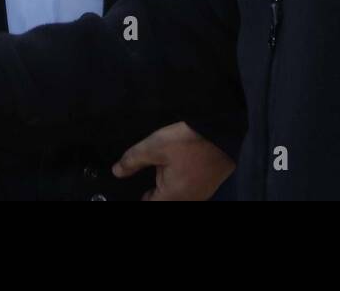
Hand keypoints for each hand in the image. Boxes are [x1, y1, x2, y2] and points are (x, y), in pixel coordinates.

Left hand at [112, 122, 234, 200]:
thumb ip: (133, 160)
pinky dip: (176, 184)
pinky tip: (173, 168)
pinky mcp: (206, 186)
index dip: (140, 198)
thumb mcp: (155, 146)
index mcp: (172, 197)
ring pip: (175, 197)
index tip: (136, 188)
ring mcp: (199, 195)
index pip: (149, 206)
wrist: (222, 133)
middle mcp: (188, 201)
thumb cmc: (189, 142)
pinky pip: (186, 191)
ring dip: (164, 189)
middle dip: (151, 194)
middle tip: (145, 178)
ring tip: (158, 170)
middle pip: (162, 202)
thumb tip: (117, 172)